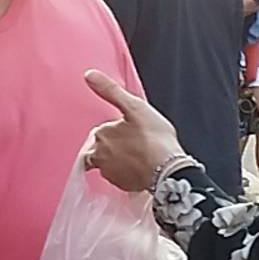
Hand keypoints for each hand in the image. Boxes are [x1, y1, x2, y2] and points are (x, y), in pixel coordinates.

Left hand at [83, 70, 180, 194]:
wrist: (168, 169)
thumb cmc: (154, 138)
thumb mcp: (135, 107)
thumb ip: (111, 91)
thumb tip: (88, 74)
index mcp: (101, 135)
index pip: (104, 130)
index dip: (119, 129)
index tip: (133, 130)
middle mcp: (99, 155)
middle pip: (103, 147)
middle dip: (115, 145)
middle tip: (137, 144)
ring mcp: (109, 172)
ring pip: (109, 163)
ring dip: (120, 159)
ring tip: (140, 156)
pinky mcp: (121, 185)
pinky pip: (119, 177)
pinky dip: (127, 172)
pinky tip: (141, 168)